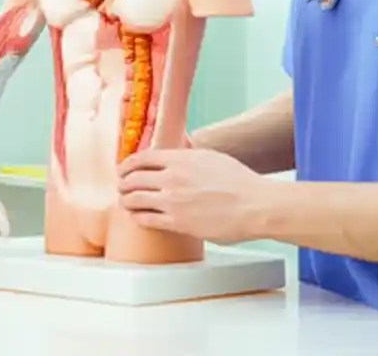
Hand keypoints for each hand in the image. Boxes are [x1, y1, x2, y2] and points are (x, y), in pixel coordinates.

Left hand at [116, 148, 271, 244]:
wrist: (256, 206)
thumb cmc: (240, 182)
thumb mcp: (211, 157)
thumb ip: (187, 156)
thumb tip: (174, 155)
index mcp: (180, 159)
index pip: (141, 158)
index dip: (127, 164)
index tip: (123, 169)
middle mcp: (172, 178)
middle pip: (133, 179)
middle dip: (123, 183)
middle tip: (122, 187)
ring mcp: (173, 201)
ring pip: (134, 199)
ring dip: (126, 201)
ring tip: (125, 202)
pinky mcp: (177, 222)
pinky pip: (146, 219)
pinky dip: (137, 217)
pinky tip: (137, 217)